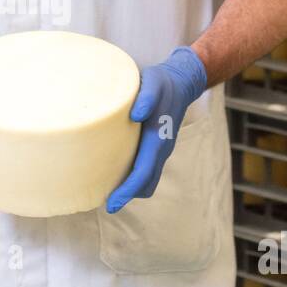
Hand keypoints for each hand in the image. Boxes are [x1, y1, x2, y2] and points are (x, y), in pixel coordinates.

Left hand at [105, 46, 206, 212]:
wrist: (181, 82)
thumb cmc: (162, 83)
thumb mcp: (153, 83)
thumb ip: (146, 97)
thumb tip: (135, 115)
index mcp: (159, 138)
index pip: (143, 172)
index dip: (128, 190)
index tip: (112, 203)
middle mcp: (161, 149)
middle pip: (146, 182)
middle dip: (127, 195)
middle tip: (106, 204)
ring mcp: (160, 149)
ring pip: (147, 179)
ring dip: (131, 189)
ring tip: (107, 192)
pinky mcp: (155, 146)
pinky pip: (146, 169)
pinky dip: (133, 178)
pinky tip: (115, 173)